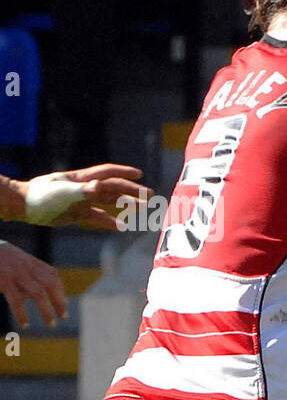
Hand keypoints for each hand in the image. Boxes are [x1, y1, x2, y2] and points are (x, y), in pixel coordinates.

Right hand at [0, 243, 67, 328]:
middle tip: (63, 317)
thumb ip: (25, 275)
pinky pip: (17, 300)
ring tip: (51, 324)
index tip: (64, 304)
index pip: (53, 275)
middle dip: (60, 302)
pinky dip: (22, 314)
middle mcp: (26, 266)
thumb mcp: (13, 261)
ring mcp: (16, 273)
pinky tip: (25, 324)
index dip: (60, 290)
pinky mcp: (4, 281)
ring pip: (38, 293)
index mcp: (29, 261)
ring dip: (46, 310)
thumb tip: (31, 297)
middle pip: (51, 284)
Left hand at [21, 164, 151, 228]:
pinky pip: (98, 217)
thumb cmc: (42, 195)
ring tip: (143, 209)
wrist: (24, 206)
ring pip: (109, 202)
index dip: (124, 173)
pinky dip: (110, 221)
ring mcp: (82, 201)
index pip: (107, 173)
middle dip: (132, 190)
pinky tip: (122, 226)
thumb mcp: (63, 192)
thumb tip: (100, 187)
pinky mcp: (78, 213)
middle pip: (113, 188)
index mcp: (82, 179)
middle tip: (150, 195)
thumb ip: (83, 190)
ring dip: (126, 204)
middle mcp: (84, 188)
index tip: (140, 174)